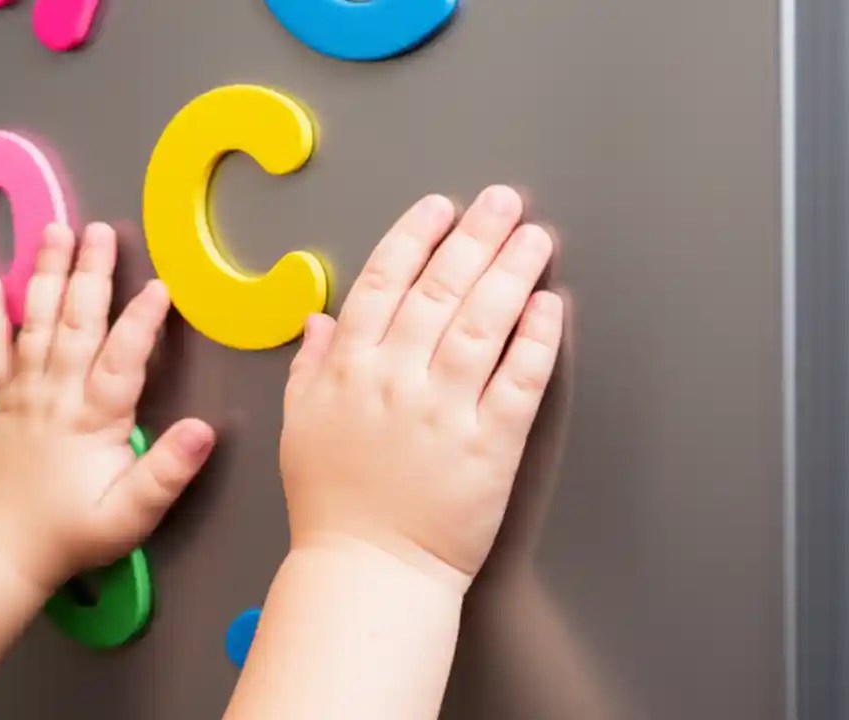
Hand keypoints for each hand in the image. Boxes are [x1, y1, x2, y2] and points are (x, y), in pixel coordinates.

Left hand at [0, 222, 216, 591]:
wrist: (6, 548)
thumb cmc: (77, 530)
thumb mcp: (133, 514)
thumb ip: (167, 471)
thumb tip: (203, 430)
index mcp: (93, 421)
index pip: (120, 361)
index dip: (140, 323)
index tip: (159, 286)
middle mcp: (56, 396)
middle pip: (75, 326)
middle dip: (89, 276)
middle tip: (100, 232)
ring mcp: (25, 393)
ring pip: (36, 325)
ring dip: (46, 276)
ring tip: (55, 231)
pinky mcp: (3, 397)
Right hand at [280, 187, 563, 590]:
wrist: (368, 570)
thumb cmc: (332, 504)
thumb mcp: (300, 426)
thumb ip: (311, 366)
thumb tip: (320, 318)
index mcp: (348, 371)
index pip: (383, 285)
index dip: (413, 238)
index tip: (438, 209)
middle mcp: (395, 381)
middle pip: (439, 290)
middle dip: (473, 237)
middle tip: (501, 202)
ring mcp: (444, 411)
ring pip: (482, 323)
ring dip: (510, 271)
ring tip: (533, 236)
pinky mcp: (489, 446)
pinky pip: (517, 380)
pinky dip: (535, 338)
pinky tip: (548, 305)